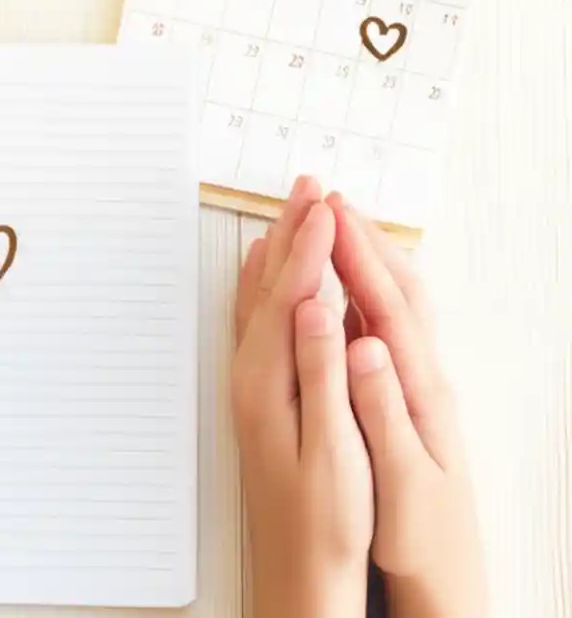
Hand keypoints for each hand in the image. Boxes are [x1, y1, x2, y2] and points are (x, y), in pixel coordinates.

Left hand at [233, 177, 372, 617]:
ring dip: (278, 253)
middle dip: (289, 234)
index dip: (309, 249)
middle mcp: (250, 377)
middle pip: (268, 289)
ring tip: (290, 211)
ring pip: (261, 302)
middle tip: (306, 184)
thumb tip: (315, 311)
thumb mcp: (332, 449)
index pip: (288, 299)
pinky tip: (268, 276)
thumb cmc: (324, 518)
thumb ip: (321, 375)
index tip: (326, 205)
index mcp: (268, 384)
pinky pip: (259, 323)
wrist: (299, 565)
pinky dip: (267, 289)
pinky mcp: (261, 394)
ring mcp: (252, 384)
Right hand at [326, 193, 486, 617]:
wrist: (447, 578)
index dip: (357, 257)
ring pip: (396, 308)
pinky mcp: (407, 402)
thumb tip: (361, 343)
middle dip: (363, 241)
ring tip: (338, 228)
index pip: (386, 308)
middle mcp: (424, 382)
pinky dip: (366, 296)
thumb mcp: (402, 478)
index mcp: (419, 395)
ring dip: (369, 261)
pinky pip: (386, 331)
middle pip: (398, 293)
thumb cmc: (421, 537)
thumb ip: (382, 407)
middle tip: (330, 199)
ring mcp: (418, 389)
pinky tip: (348, 293)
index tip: (329, 213)